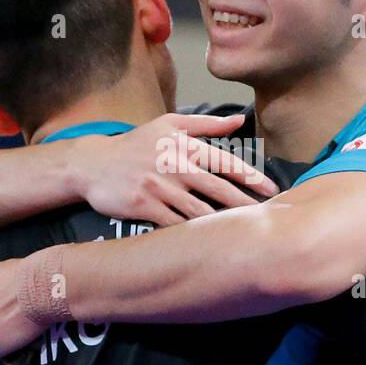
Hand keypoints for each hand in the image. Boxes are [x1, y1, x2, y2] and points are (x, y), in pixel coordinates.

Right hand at [72, 113, 278, 225]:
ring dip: (223, 224)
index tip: (272, 190)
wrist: (93, 164)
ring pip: (200, 211)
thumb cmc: (136, 144)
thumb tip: (240, 121)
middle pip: (219, 189)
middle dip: (245, 204)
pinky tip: (209, 243)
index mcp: (184, 145)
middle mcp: (174, 165)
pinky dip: (193, 234)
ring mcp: (159, 187)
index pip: (226, 161)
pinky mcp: (144, 206)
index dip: (251, 177)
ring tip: (243, 234)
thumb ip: (206, 125)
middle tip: (267, 218)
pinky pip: (175, 224)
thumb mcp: (168, 125)